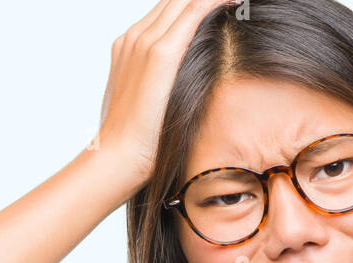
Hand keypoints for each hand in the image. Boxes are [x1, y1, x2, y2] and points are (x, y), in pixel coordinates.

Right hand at [95, 0, 239, 186]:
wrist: (118, 157)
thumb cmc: (137, 141)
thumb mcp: (149, 104)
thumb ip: (164, 85)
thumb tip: (189, 89)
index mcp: (131, 46)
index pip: (168, 10)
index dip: (195, 4)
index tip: (223, 6)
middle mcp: (135, 37)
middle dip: (202, 0)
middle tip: (234, 0)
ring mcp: (145, 41)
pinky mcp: (161, 52)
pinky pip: (193, 9)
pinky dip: (213, 1)